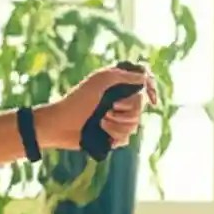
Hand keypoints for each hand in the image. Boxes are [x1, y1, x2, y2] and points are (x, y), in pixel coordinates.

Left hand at [39, 64, 158, 149]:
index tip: (152, 98)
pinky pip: (127, 138)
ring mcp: (116, 119)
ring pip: (135, 124)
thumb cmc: (77, 100)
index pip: (143, 84)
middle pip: (141, 107)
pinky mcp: (112, 135)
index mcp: (117, 85)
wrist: (61, 125)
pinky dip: (114, 135)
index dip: (151, 90)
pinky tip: (102, 132)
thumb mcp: (100, 81)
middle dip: (127, 110)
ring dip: (117, 124)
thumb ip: (123, 75)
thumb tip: (145, 78)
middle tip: (109, 108)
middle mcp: (119, 100)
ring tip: (101, 121)